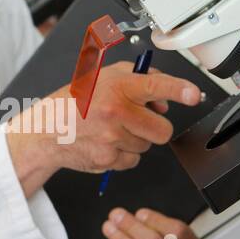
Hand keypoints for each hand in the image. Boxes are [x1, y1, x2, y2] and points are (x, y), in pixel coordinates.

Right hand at [57, 61, 200, 172]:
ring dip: (136, 139)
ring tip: (113, 130)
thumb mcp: (102, 78)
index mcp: (117, 86)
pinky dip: (124, 154)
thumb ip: (136, 80)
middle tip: (139, 121)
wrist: (46, 131)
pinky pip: (133, 160)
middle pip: (162, 129)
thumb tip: (163, 98)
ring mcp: (112, 137)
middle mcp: (116, 111)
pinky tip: (107, 144)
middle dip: (156, 127)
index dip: (179, 90)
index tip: (194, 95)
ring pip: (148, 145)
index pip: (156, 85)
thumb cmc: (74, 103)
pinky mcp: (108, 159)